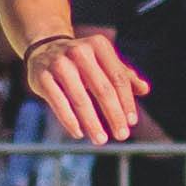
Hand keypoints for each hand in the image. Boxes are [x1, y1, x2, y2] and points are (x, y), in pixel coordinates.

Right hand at [25, 27, 148, 142]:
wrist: (44, 47)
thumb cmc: (82, 60)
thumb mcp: (104, 62)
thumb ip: (124, 76)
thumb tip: (145, 89)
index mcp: (99, 46)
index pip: (118, 78)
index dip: (127, 102)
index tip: (132, 122)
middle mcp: (79, 51)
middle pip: (102, 89)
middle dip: (114, 115)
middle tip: (122, 136)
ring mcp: (58, 63)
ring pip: (80, 99)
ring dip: (92, 122)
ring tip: (101, 139)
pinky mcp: (41, 76)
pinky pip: (58, 102)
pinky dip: (69, 120)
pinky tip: (79, 133)